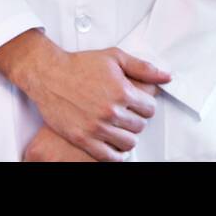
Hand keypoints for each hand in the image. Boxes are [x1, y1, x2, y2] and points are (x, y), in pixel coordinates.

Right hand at [16, 43, 171, 161]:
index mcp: (122, 91)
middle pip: (140, 126)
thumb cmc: (80, 65)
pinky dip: (116, 154)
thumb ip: (143, 68)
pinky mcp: (83, 138)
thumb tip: (166, 77)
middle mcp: (111, 111)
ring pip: (128, 143)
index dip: (145, 105)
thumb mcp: (115, 58)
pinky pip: (109, 157)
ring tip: (119, 127)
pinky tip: (113, 145)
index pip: (150, 109)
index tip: (138, 103)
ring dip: (127, 136)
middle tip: (126, 113)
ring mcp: (97, 127)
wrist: (49, 75)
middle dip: (136, 119)